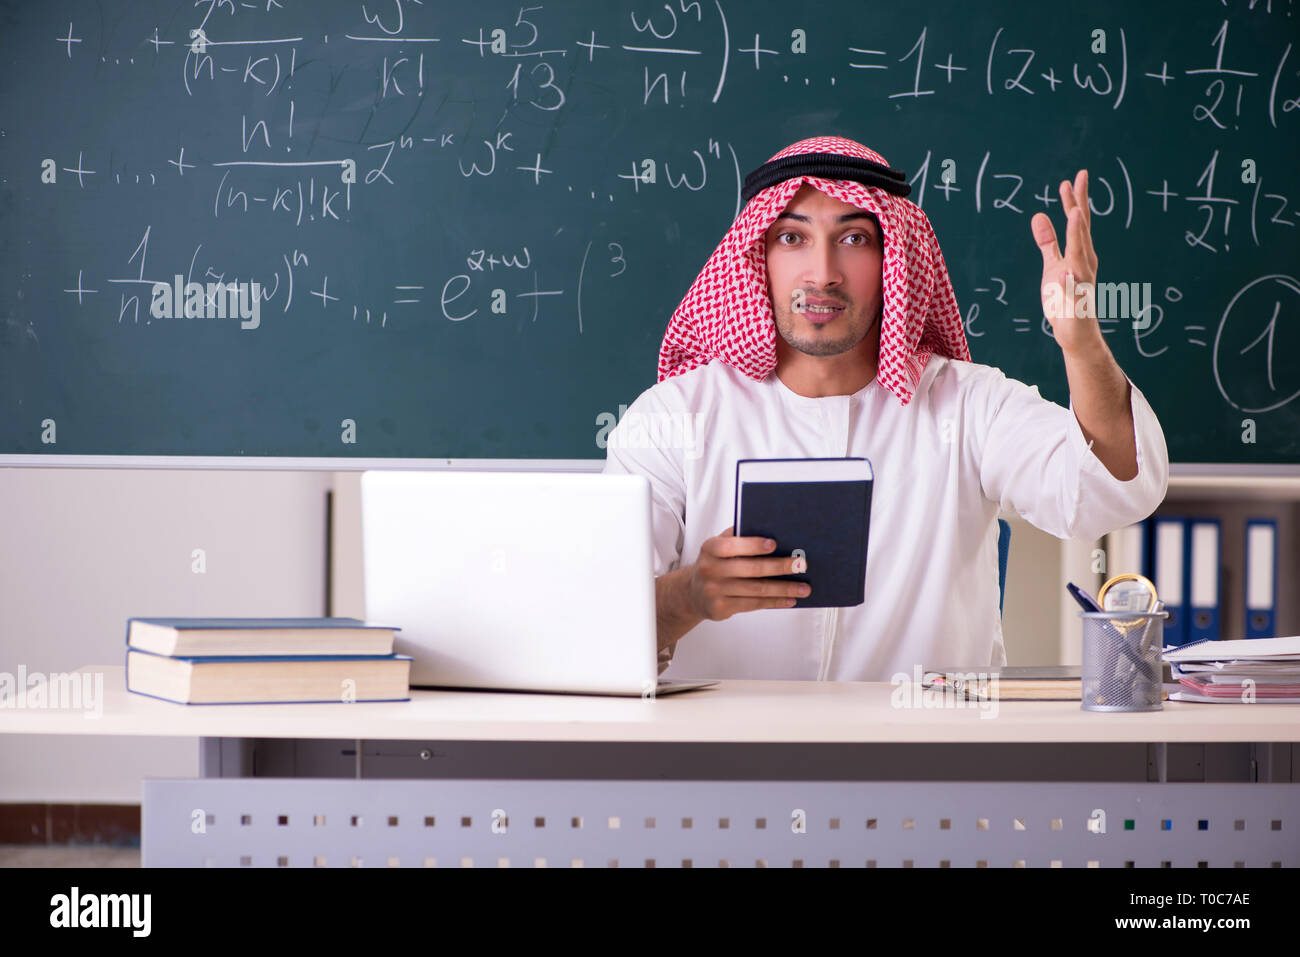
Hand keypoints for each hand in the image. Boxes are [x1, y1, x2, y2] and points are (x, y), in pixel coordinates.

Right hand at [686, 527, 809, 621]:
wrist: (693, 592)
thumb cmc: (716, 563)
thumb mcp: (720, 546)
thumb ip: (739, 536)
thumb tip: (773, 529)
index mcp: (710, 548)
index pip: (732, 545)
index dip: (753, 545)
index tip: (775, 544)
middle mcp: (710, 569)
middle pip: (750, 569)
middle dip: (779, 567)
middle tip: (801, 565)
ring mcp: (714, 591)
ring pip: (756, 590)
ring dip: (783, 589)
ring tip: (804, 588)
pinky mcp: (720, 609)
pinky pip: (753, 605)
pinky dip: (774, 602)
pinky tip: (790, 599)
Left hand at [1031, 170, 1103, 355]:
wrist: (1076, 332)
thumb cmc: (1065, 298)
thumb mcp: (1052, 266)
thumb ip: (1048, 242)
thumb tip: (1039, 215)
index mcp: (1079, 254)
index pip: (1078, 223)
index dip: (1074, 201)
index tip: (1072, 178)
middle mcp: (1084, 264)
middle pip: (1081, 231)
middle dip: (1079, 206)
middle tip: (1077, 180)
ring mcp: (1081, 283)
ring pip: (1080, 257)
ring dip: (1077, 236)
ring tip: (1074, 214)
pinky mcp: (1076, 304)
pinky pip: (1073, 292)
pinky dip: (1070, 282)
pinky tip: (1065, 272)